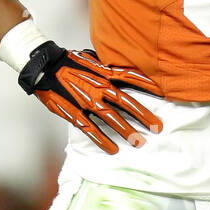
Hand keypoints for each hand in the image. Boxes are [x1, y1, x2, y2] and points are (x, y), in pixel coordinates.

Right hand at [18, 42, 162, 154]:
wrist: (44, 67)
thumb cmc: (69, 62)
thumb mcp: (92, 59)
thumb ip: (108, 67)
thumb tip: (124, 70)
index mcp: (104, 73)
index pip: (131, 78)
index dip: (148, 86)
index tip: (165, 94)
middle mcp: (99, 87)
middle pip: (126, 102)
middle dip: (143, 115)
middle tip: (157, 128)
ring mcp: (87, 101)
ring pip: (111, 118)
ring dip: (126, 131)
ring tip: (139, 142)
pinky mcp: (74, 113)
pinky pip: (91, 129)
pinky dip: (102, 141)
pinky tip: (113, 150)